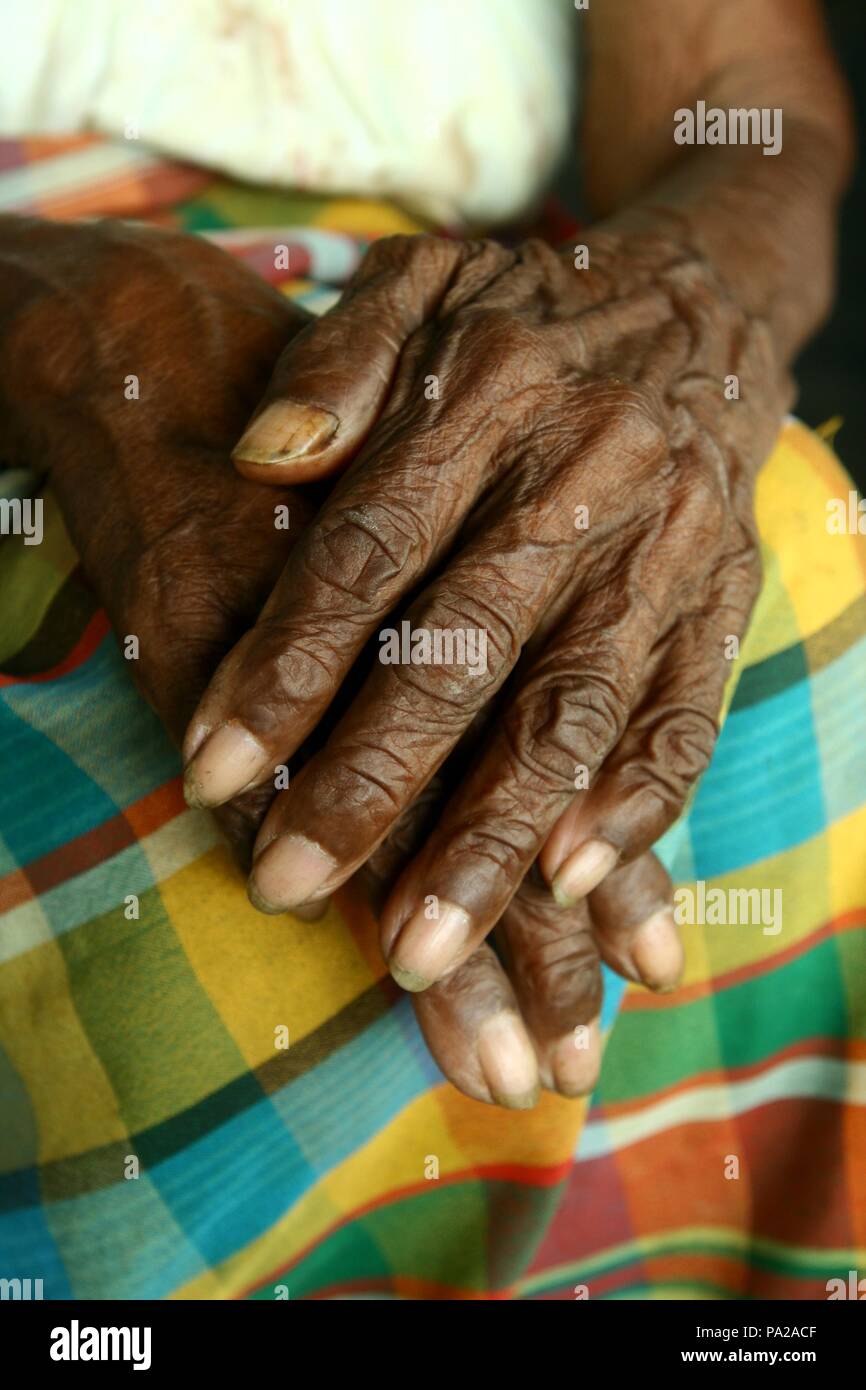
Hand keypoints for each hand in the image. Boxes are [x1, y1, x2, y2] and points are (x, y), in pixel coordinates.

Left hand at [0, 216, 678, 1106]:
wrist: (707, 301)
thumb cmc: (533, 312)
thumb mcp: (425, 285)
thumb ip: (339, 361)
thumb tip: (257, 455)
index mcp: (489, 401)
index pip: (367, 555)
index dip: (285, 668)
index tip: (215, 772)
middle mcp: (579, 482)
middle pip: (463, 655)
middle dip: (374, 785)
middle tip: (290, 890)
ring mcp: (660, 550)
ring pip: (570, 713)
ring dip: (495, 840)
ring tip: (421, 947)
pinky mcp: (723, 599)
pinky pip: (684, 715)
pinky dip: (635, 806)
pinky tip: (572, 885)